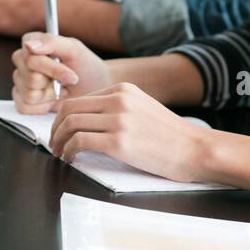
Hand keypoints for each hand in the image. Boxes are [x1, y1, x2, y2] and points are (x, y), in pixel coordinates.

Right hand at [11, 32, 111, 113]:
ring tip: (60, 89)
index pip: (30, 58)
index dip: (52, 69)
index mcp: (30, 43)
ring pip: (28, 94)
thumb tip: (28, 45)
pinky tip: (52, 99)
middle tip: (67, 80)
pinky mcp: (21, 100)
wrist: (93, 86)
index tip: (71, 75)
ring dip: (50, 95)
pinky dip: (43, 107)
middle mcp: (21, 61)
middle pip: (30, 78)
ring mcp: (20, 81)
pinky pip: (25, 107)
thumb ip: (51, 42)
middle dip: (53, 82)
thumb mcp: (74, 49)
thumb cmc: (84, 65)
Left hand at [49, 83, 208, 182]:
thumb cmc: (170, 136)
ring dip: (59, 142)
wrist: (195, 149)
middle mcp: (118, 100)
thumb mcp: (141, 109)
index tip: (60, 132)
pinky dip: (69, 152)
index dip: (63, 117)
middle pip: (69, 109)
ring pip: (70, 125)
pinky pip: (80, 142)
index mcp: (122, 90)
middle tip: (54, 144)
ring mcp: (119, 120)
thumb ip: (116, 109)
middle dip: (55, 129)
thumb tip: (87, 121)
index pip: (79, 100)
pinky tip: (71, 160)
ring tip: (60, 154)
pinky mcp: (119, 142)